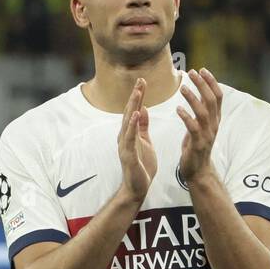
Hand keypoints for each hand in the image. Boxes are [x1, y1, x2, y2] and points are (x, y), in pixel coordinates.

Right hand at [118, 76, 156, 202]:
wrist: (137, 188)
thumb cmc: (141, 166)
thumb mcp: (145, 142)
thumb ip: (143, 127)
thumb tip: (144, 109)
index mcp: (130, 133)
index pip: (134, 110)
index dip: (138, 96)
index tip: (143, 81)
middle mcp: (125, 136)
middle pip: (130, 112)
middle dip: (135, 96)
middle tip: (140, 80)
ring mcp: (125, 145)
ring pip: (128, 122)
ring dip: (133, 106)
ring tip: (138, 92)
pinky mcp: (128, 154)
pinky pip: (130, 137)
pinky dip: (132, 125)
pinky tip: (137, 114)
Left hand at [177, 67, 221, 182]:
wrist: (198, 171)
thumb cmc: (197, 146)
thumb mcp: (202, 125)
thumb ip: (203, 109)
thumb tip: (202, 90)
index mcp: (215, 119)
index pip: (218, 96)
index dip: (211, 82)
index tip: (202, 69)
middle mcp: (214, 125)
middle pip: (211, 100)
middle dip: (202, 84)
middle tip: (191, 72)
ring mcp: (207, 135)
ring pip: (203, 112)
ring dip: (193, 98)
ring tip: (182, 87)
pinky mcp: (198, 144)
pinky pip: (193, 128)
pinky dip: (186, 117)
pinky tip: (178, 109)